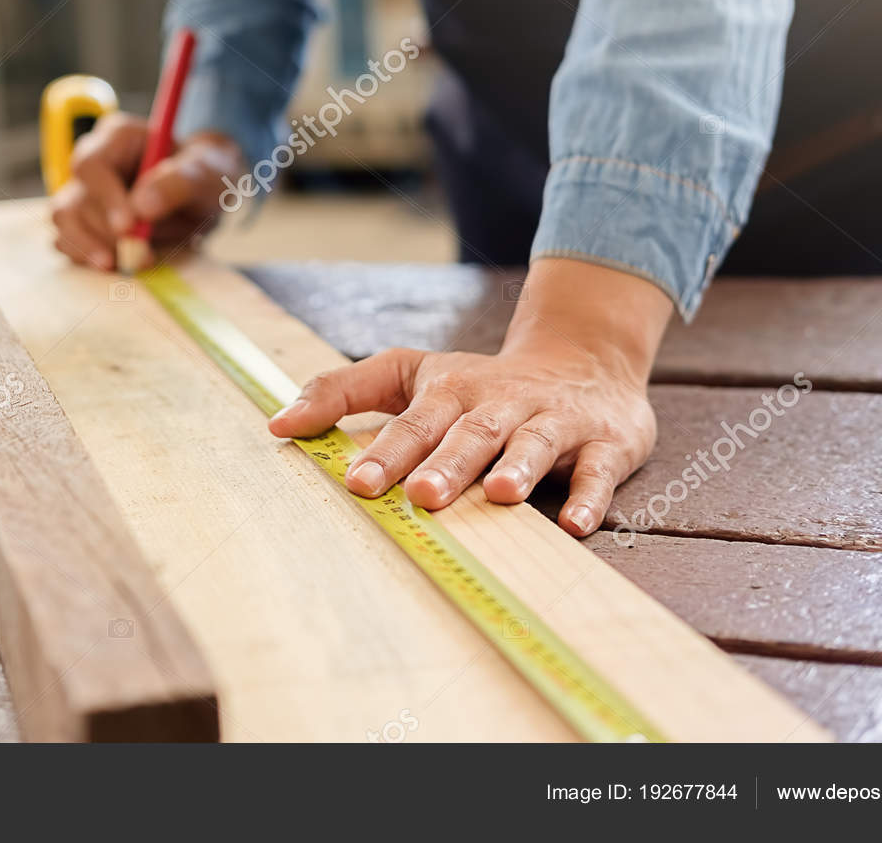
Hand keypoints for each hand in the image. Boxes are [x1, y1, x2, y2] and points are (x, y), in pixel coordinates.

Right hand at [50, 113, 244, 269]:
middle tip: (143, 255)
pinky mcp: (82, 219)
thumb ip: (178, 183)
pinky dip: (84, 256)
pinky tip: (113, 263)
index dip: (105, 198)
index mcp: (118, 136)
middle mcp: (94, 161)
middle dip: (107, 233)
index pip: (92, 165)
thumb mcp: (208, 172)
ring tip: (127, 263)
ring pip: (65, 219)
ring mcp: (83, 190)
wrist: (204, 193)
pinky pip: (66, 239)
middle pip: (77, 198)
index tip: (128, 227)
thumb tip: (141, 208)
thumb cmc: (206, 173)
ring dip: (91, 246)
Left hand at [268, 258, 672, 535]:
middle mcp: (502, 404)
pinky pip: (599, 470)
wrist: (585, 358)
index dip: (387, 453)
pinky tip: (572, 523)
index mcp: (452, 391)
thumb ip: (342, 391)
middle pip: (472, 432)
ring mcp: (555, 421)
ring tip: (498, 496)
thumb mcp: (409, 373)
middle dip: (448, 463)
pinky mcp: (605, 442)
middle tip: (422, 495)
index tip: (357, 484)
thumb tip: (276, 424)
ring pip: (535, 442)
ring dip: (518, 467)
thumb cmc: (480, 383)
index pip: (414, 423)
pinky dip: (588, 495)